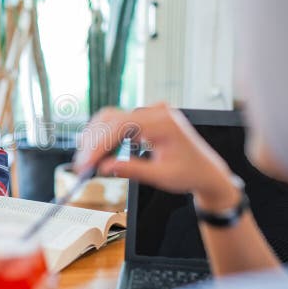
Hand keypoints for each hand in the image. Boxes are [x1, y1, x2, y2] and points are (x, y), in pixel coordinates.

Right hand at [74, 103, 240, 211]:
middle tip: (81, 165)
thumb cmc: (190, 173)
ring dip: (95, 138)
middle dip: (93, 142)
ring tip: (86, 161)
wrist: (206, 171)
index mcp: (163, 122)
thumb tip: (104, 166)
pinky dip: (104, 136)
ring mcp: (150, 113)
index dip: (99, 145)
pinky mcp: (144, 119)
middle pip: (111, 119)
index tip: (86, 163)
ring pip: (110, 118)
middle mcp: (156, 111)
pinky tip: (97, 152)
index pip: (121, 126)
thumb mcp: (160, 177)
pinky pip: (117, 122)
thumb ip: (132, 170)